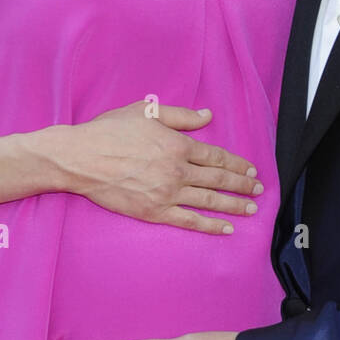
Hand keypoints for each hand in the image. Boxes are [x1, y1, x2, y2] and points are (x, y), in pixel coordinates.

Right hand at [48, 102, 263, 233]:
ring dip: (233, 205)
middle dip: (242, 185)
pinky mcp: (154, 212)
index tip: (250, 169)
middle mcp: (177, 170)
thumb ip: (180, 116)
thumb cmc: (110, 131)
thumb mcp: (146, 111)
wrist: (80, 158)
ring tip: (251, 209)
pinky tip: (226, 228)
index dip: (236, 164)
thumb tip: (208, 115)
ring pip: (209, 201)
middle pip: (218, 180)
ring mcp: (166, 193)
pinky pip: (188, 221)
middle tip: (259, 190)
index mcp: (178, 145)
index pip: (216, 156)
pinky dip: (209, 225)